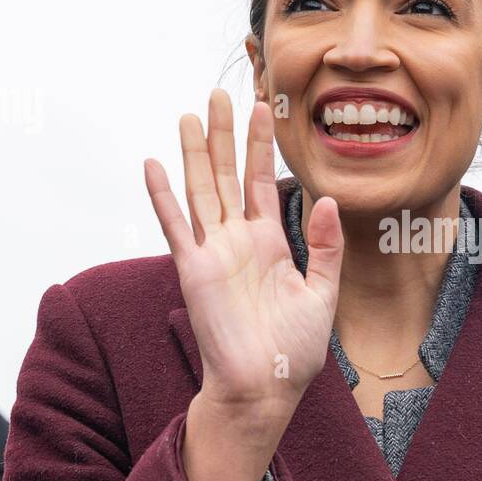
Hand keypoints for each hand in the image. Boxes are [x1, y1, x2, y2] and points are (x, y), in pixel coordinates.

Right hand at [144, 89, 342, 480]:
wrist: (266, 388)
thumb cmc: (294, 350)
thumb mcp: (323, 292)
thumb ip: (325, 247)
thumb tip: (327, 200)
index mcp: (268, 243)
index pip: (262, 182)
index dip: (262, 146)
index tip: (264, 106)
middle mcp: (237, 241)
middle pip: (228, 176)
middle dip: (226, 135)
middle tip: (219, 92)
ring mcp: (212, 252)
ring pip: (201, 190)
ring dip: (196, 153)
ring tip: (191, 114)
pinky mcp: (193, 270)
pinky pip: (176, 226)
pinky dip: (163, 196)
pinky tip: (153, 163)